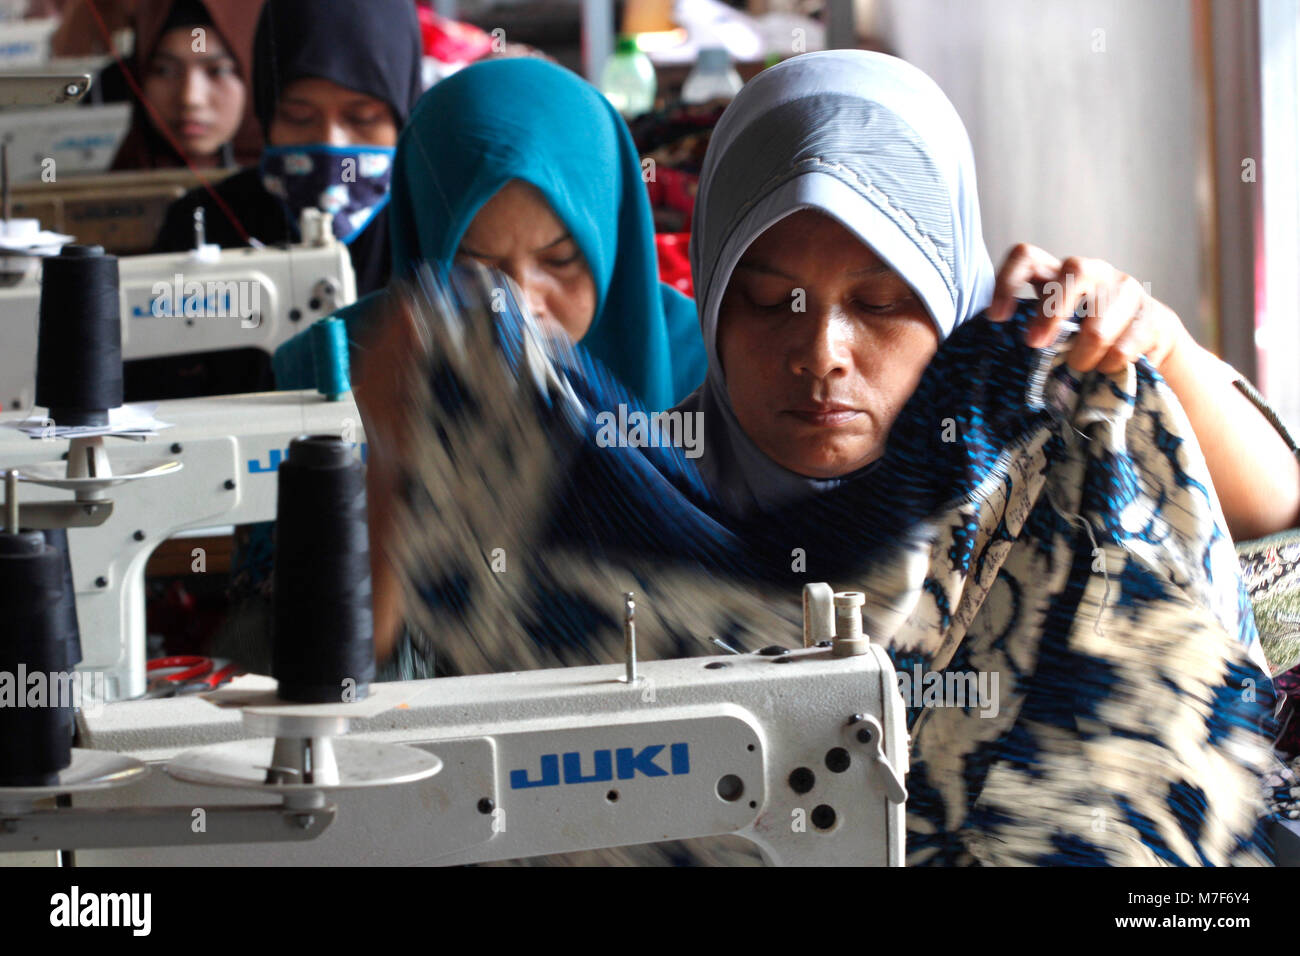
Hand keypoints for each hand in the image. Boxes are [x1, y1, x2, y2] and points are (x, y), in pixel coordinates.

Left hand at [988, 243, 1190, 374]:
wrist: (1149, 342)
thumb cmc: (1087, 338)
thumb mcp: (1056, 330)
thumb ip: (1033, 329)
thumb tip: (1000, 351)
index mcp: (1060, 274)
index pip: (1028, 257)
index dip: (1009, 281)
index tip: (996, 318)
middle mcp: (1094, 273)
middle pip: (1072, 270)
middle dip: (1050, 314)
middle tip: (1035, 345)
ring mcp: (1127, 289)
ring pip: (1097, 325)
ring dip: (1082, 357)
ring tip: (1079, 368)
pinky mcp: (1154, 314)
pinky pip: (1123, 348)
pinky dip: (1108, 366)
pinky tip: (1106, 369)